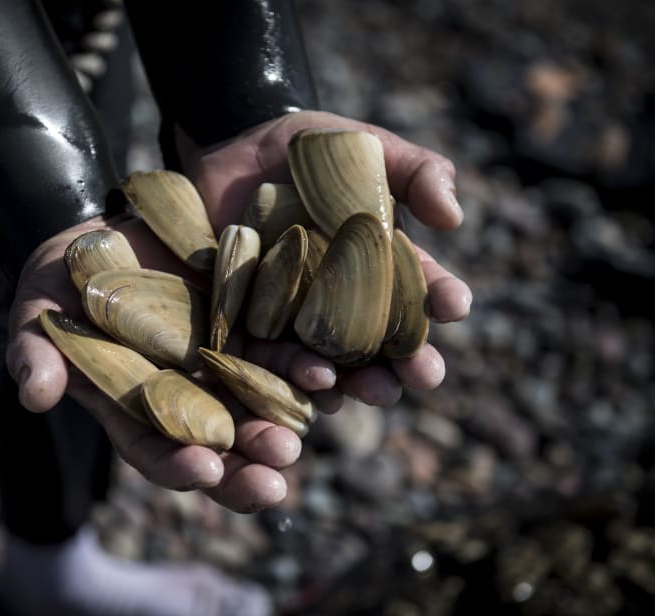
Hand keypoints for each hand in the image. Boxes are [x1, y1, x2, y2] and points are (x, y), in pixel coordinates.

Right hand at [5, 215, 334, 511]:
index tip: (202, 471)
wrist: (109, 234)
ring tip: (309, 426)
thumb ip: (36, 353)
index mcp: (134, 406)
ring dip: (286, 420)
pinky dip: (304, 367)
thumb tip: (34, 397)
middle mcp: (185, 396)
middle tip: (276, 475)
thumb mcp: (39, 310)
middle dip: (246, 464)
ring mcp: (221, 363)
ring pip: (259, 404)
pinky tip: (329, 374)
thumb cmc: (63, 281)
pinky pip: (283, 351)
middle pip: (219, 444)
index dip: (177, 465)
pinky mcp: (250, 325)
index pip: (156, 450)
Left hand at [175, 110, 472, 406]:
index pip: (420, 286)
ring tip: (373, 391)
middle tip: (424, 375)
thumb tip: (454, 217)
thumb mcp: (370, 148)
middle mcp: (346, 300)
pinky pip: (274, 357)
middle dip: (408, 362)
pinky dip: (293, 376)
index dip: (441, 297)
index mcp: (383, 264)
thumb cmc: (312, 150)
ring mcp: (300, 314)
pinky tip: (315, 388)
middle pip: (383, 341)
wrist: (237, 146)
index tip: (457, 305)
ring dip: (357, 381)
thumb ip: (417, 172)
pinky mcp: (253, 320)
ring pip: (334, 360)